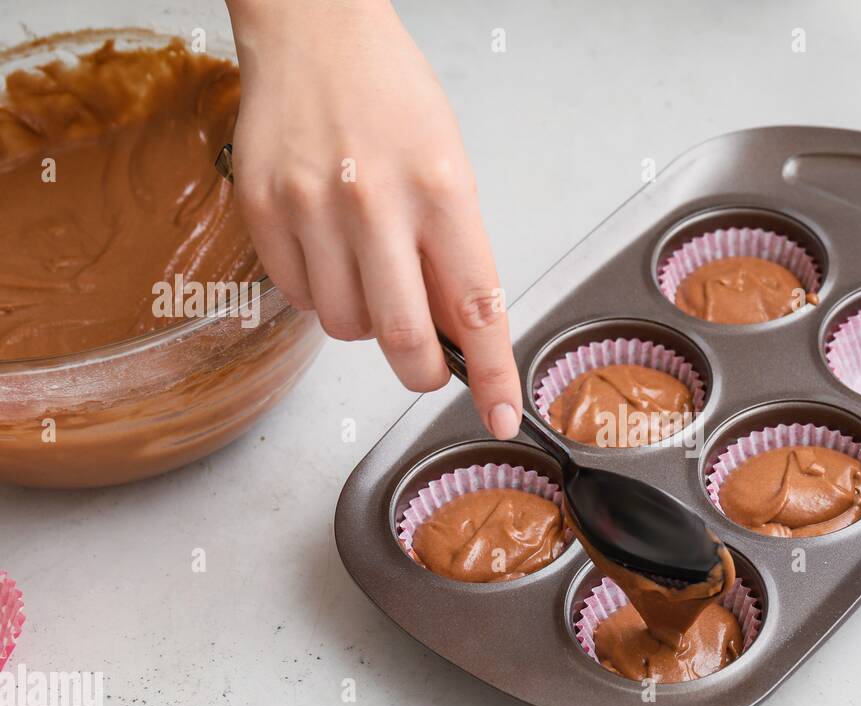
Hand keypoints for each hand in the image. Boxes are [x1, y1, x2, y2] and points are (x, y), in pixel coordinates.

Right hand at [226, 0, 520, 436]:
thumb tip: (459, 339)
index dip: (491, 374)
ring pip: (345, 327)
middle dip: (420, 372)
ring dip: (365, 324)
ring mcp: (311, 207)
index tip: (501, 414)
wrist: (314, 30)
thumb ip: (454, 255)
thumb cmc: (392, 96)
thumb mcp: (450, 168)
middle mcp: (375, 201)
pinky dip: (322, 295)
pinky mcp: (263, 210)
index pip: (477, 306)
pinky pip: (299, 297)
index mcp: (442, 188)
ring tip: (369, 270)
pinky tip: (331, 250)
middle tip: (424, 367)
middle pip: (402, 337)